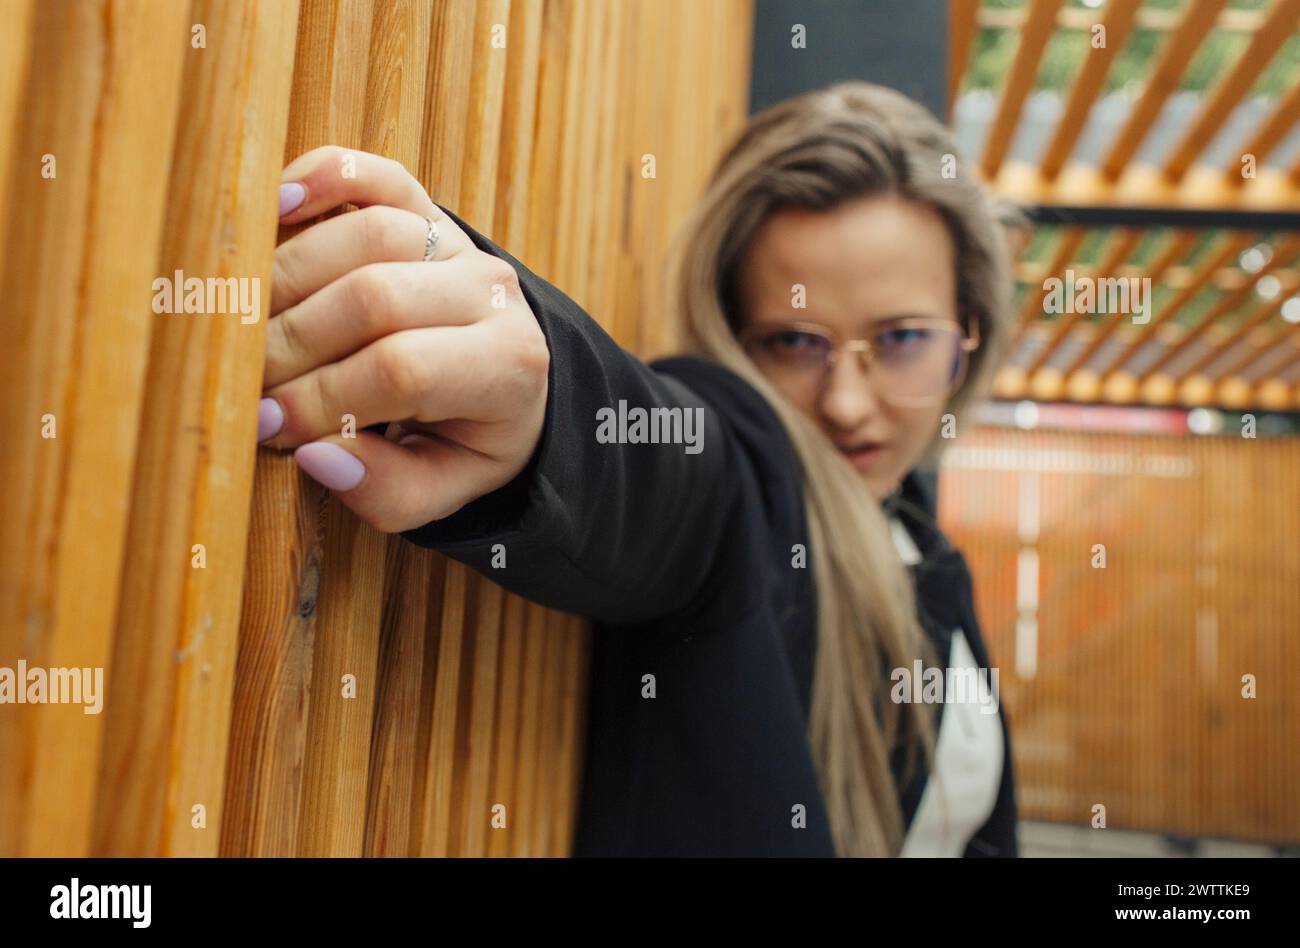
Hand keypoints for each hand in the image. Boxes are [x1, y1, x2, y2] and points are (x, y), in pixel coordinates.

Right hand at [261, 146, 548, 532]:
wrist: (511, 379)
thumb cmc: (467, 439)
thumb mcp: (444, 487)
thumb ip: (388, 490)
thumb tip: (314, 454)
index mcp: (506, 366)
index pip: (400, 370)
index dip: (322, 398)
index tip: (266, 427)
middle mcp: (491, 292)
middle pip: (373, 297)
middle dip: (290, 345)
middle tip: (245, 384)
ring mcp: (459, 243)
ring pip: (365, 234)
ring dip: (286, 280)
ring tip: (247, 329)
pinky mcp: (427, 209)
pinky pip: (376, 177)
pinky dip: (324, 177)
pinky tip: (275, 204)